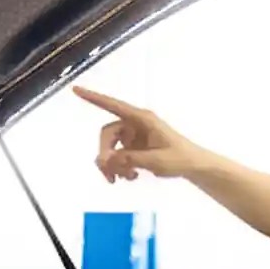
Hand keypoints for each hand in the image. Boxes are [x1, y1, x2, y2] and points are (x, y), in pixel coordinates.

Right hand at [73, 86, 202, 181]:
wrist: (193, 166)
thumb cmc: (180, 158)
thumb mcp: (156, 161)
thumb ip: (130, 159)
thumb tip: (107, 159)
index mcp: (142, 119)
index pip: (113, 106)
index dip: (94, 98)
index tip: (76, 90)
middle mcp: (135, 125)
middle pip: (107, 134)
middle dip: (105, 154)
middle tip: (108, 173)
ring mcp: (134, 136)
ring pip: (111, 147)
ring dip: (113, 164)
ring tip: (125, 178)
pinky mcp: (135, 148)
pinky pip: (118, 156)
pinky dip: (120, 167)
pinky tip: (131, 177)